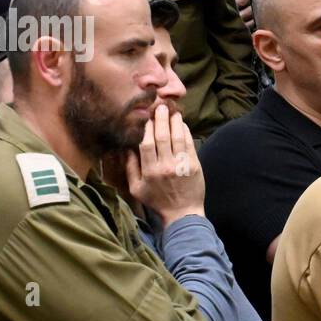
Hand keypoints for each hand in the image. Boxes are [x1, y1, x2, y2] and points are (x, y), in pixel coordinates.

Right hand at [124, 102, 205, 225]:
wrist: (183, 213)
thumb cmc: (157, 201)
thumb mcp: (137, 189)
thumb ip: (130, 168)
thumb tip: (126, 149)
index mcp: (150, 171)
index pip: (147, 144)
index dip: (147, 129)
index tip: (147, 118)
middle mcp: (165, 166)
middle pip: (163, 137)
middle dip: (161, 119)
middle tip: (160, 106)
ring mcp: (181, 165)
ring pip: (178, 138)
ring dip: (175, 122)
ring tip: (173, 111)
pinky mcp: (194, 166)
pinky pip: (189, 145)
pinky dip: (186, 133)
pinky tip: (183, 125)